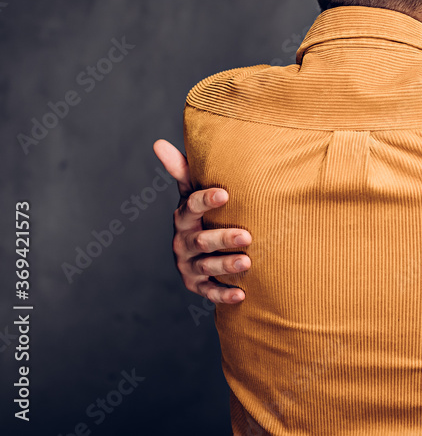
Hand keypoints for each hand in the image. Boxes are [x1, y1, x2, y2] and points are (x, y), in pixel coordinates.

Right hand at [153, 139, 250, 304]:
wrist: (198, 250)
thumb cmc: (201, 214)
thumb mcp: (191, 194)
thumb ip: (182, 171)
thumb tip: (158, 142)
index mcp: (183, 218)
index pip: (191, 207)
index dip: (206, 200)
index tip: (225, 193)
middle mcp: (183, 242)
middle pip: (201, 241)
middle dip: (223, 239)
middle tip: (247, 237)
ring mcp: (189, 266)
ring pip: (207, 267)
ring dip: (226, 266)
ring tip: (247, 263)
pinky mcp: (197, 286)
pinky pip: (210, 292)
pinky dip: (224, 295)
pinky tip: (241, 294)